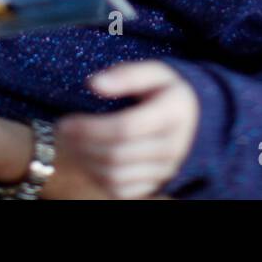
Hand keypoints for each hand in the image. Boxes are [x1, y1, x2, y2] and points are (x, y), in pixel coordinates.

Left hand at [56, 61, 198, 198]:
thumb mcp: (156, 73)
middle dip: (81, 145)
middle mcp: (173, 147)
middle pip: (117, 154)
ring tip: (70, 144)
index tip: (66, 121)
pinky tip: (87, 159)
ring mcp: (166, 170)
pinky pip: (122, 189)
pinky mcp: (157, 185)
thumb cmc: (169, 92)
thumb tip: (93, 83)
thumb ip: (126, 75)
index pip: (125, 128)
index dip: (90, 128)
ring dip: (85, 162)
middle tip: (62, 131)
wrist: (199, 121)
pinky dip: (98, 177)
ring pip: (116, 176)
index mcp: (173, 114)